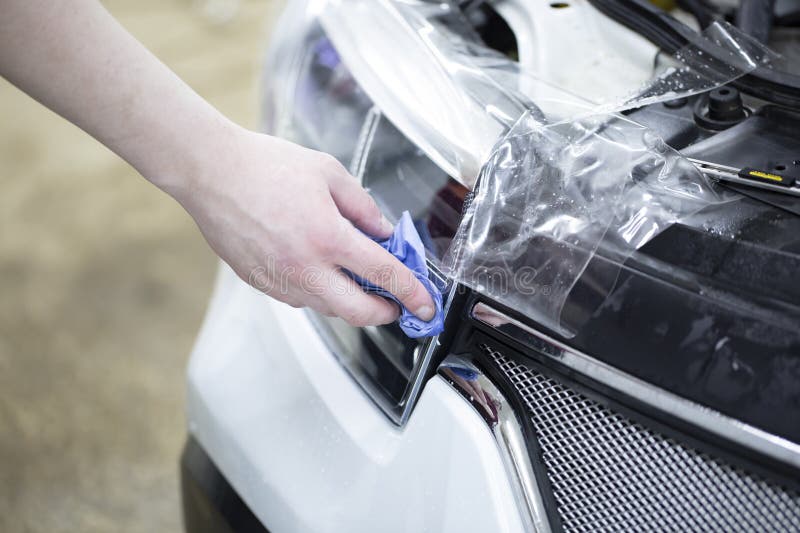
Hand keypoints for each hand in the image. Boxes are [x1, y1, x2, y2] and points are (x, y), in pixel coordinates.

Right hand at [170, 125, 435, 326]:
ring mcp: (279, 280)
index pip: (385, 275)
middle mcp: (304, 267)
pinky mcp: (260, 282)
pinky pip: (300, 299)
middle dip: (386, 314)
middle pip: (359, 312)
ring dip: (351, 301)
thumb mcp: (329, 172)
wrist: (210, 171)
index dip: (413, 293)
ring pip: (328, 308)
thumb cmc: (264, 165)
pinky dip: (319, 292)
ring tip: (357, 278)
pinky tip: (319, 269)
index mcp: (328, 237)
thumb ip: (363, 207)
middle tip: (397, 304)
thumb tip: (384, 233)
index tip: (427, 305)